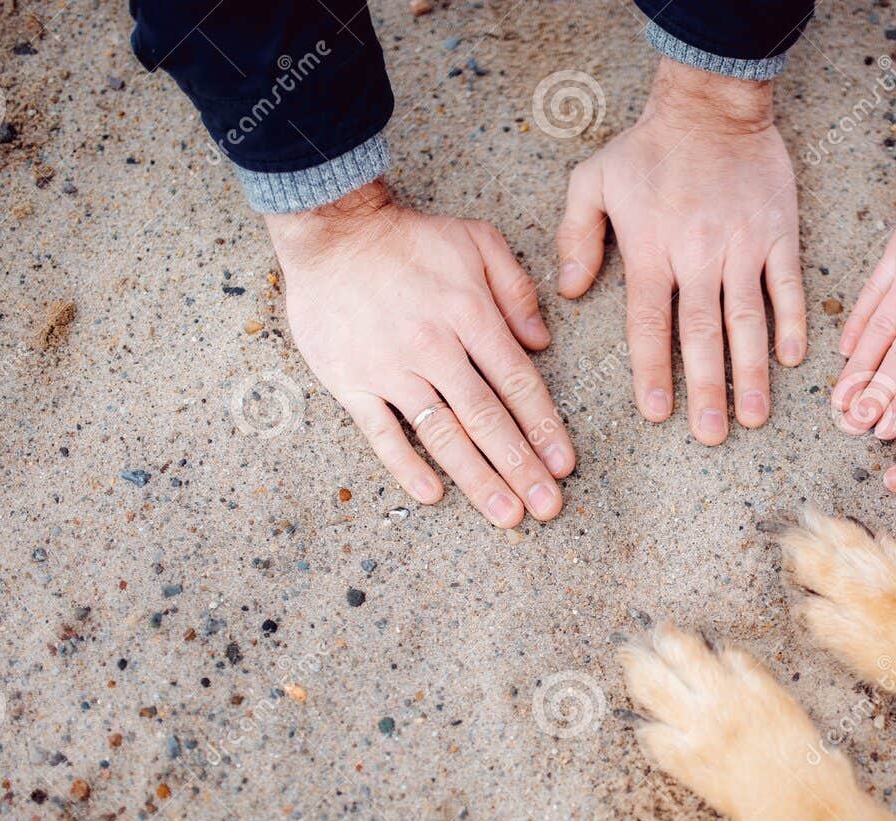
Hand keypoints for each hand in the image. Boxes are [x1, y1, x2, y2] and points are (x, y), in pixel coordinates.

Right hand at [267, 181, 572, 526]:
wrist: (331, 231)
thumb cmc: (409, 239)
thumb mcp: (476, 241)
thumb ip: (516, 290)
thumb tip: (542, 343)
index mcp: (469, 314)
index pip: (517, 382)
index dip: (543, 427)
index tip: (564, 465)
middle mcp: (433, 347)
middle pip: (486, 418)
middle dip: (521, 467)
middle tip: (547, 507)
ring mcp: (389, 368)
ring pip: (441, 433)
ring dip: (476, 478)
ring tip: (505, 514)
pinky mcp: (350, 381)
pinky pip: (381, 432)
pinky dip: (406, 466)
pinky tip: (433, 495)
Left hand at [556, 59, 806, 444]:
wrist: (712, 104)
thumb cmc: (649, 147)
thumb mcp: (593, 180)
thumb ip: (576, 236)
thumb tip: (570, 292)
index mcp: (651, 249)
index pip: (648, 324)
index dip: (653, 371)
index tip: (658, 414)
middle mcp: (697, 254)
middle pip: (701, 334)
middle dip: (706, 389)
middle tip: (712, 435)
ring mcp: (742, 245)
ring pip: (747, 319)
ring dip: (752, 372)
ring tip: (756, 416)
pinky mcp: (778, 232)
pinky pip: (786, 286)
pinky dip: (791, 323)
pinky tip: (792, 360)